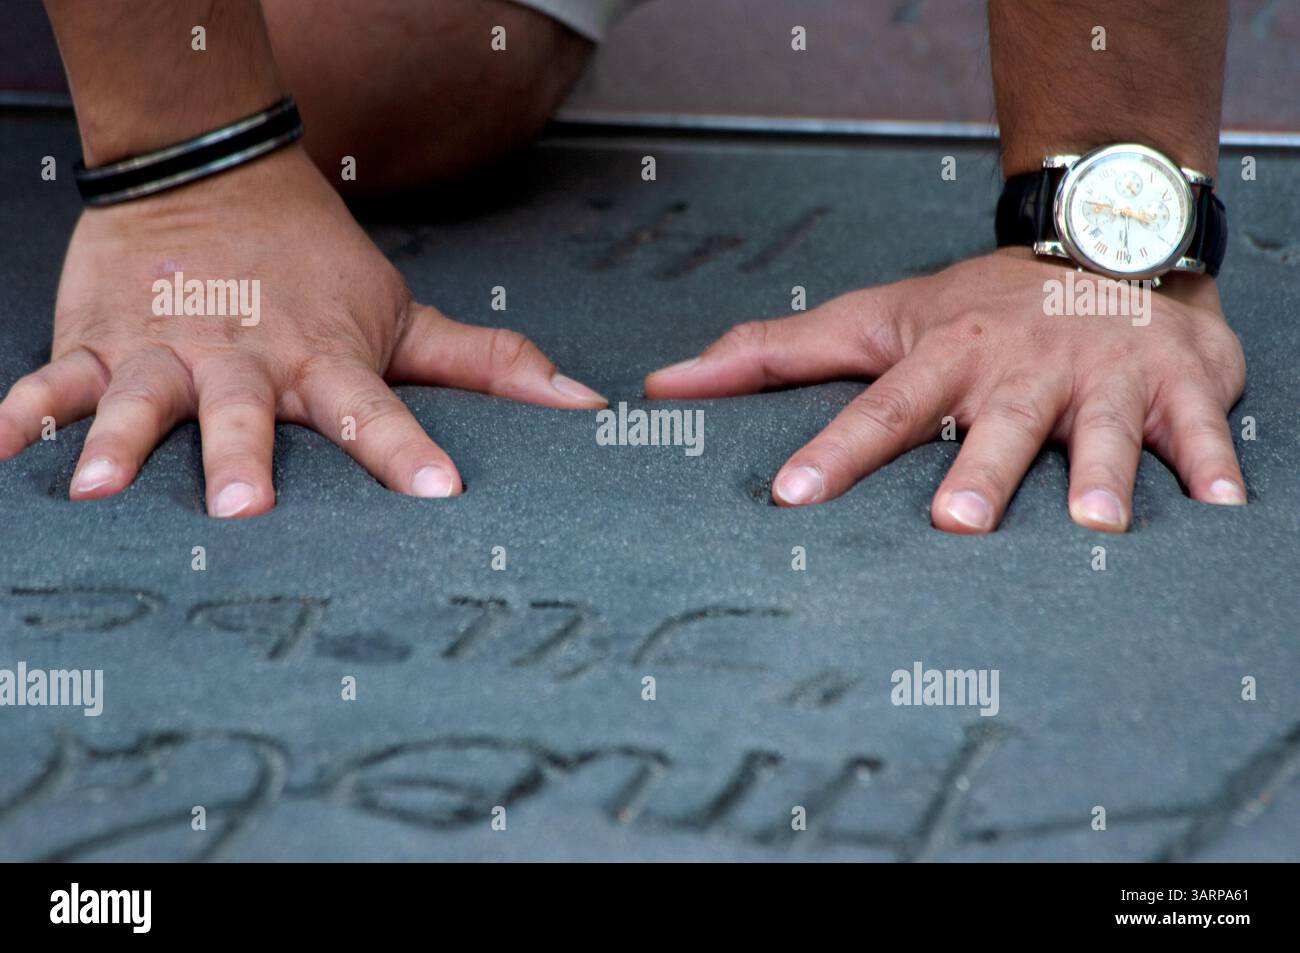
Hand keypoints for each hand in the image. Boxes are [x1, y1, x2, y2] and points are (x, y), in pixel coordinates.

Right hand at [0, 146, 604, 516]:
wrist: (217, 173)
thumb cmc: (320, 267)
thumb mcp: (404, 315)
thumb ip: (487, 364)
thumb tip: (582, 402)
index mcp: (325, 360)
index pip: (375, 413)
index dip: (408, 452)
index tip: (441, 495)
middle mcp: (247, 359)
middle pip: (245, 413)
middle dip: (241, 458)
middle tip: (243, 511)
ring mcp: (168, 348)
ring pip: (141, 397)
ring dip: (120, 441)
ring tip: (97, 490)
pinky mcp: (101, 338)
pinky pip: (57, 377)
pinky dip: (27, 409)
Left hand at [645, 250, 1246, 532]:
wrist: (1102, 246)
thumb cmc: (976, 308)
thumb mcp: (872, 320)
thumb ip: (771, 353)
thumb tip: (663, 383)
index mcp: (945, 354)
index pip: (883, 408)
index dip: (837, 451)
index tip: (793, 497)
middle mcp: (1020, 366)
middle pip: (996, 425)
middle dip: (980, 470)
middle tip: (954, 524)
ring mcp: (1102, 373)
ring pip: (1102, 428)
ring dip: (1102, 473)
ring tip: (1097, 526)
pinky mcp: (1179, 381)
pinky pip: (1199, 427)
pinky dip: (1214, 463)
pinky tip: (1223, 507)